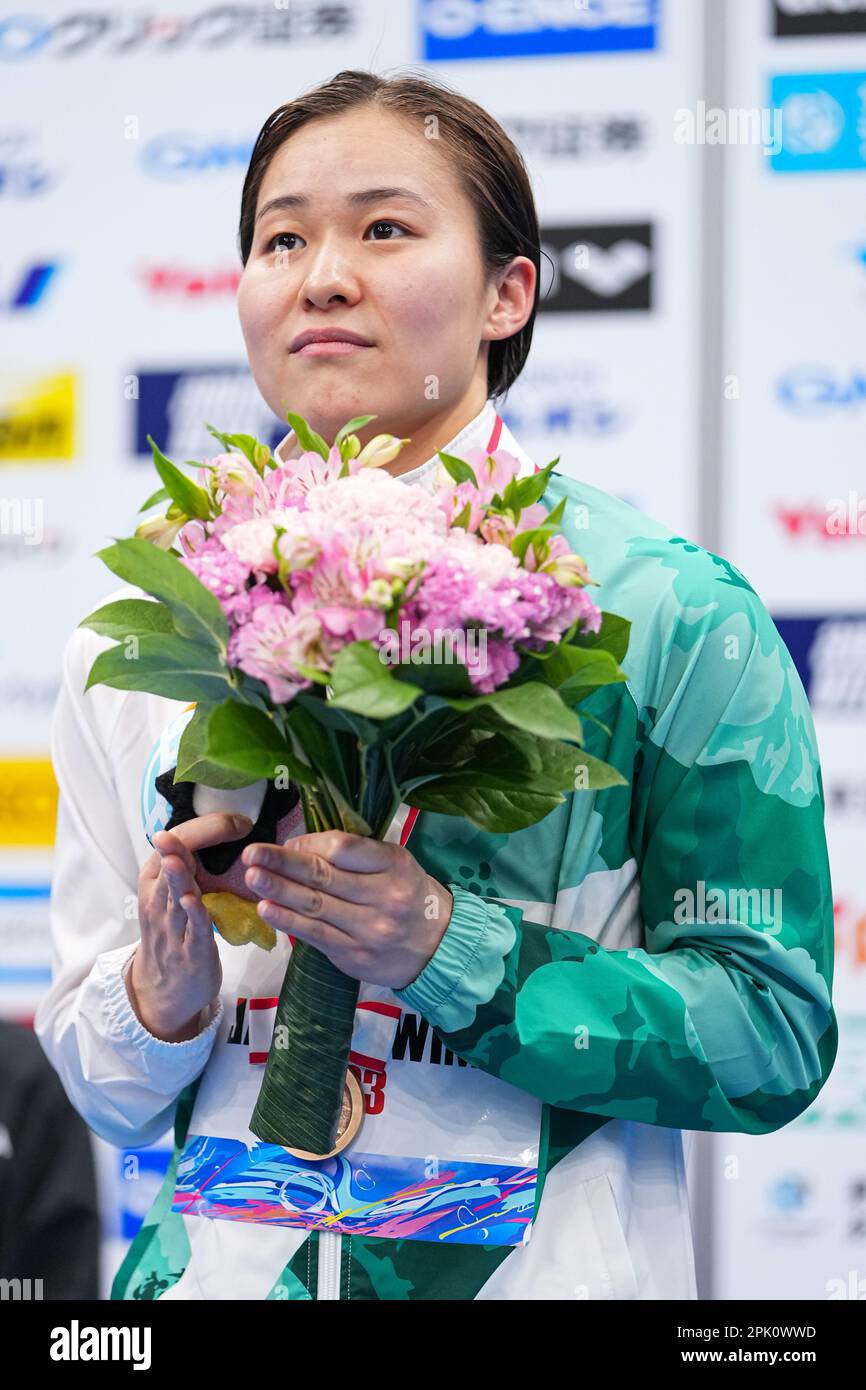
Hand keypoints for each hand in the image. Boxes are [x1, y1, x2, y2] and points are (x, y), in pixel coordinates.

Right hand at [128, 812, 252, 1040]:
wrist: (165, 989)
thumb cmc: (175, 933)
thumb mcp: (172, 895)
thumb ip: (186, 864)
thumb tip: (215, 825)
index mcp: (156, 882)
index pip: (173, 845)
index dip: (202, 830)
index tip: (235, 821)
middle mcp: (159, 902)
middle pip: (168, 868)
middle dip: (182, 846)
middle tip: (188, 828)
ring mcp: (172, 928)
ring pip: (173, 898)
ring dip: (177, 878)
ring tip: (177, 858)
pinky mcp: (191, 953)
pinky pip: (192, 930)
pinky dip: (193, 914)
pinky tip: (193, 900)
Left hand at [240, 831, 453, 989]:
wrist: (436, 946)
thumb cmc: (408, 894)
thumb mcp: (394, 863)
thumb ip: (354, 854)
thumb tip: (299, 846)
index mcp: (393, 864)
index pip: (344, 848)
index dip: (309, 844)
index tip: (286, 842)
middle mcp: (383, 896)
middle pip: (324, 876)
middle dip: (283, 863)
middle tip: (252, 853)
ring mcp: (368, 929)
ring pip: (315, 906)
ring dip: (279, 891)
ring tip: (251, 877)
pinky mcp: (354, 955)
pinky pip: (315, 935)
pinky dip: (288, 921)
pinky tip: (266, 909)